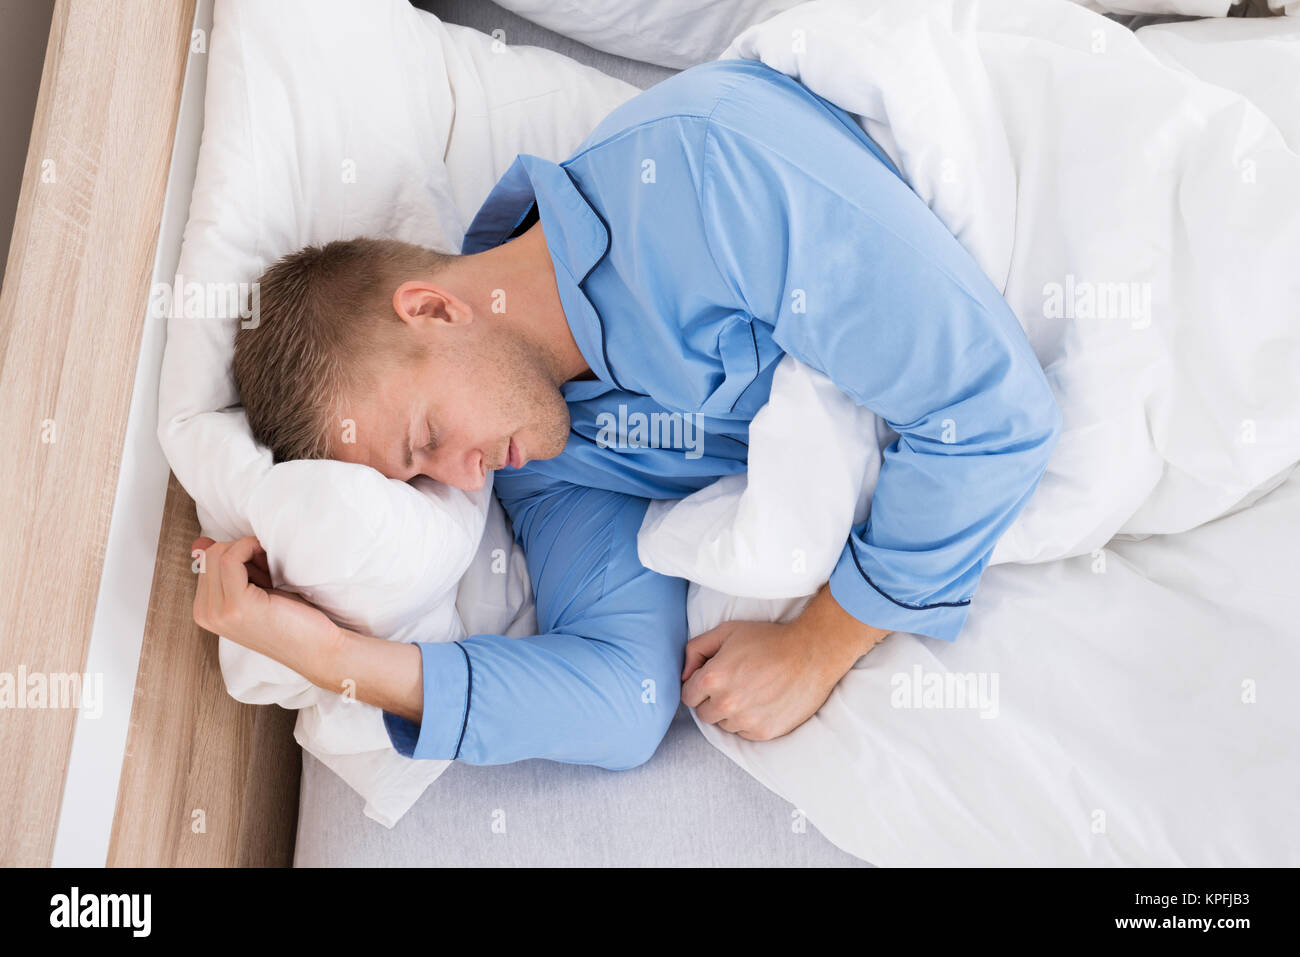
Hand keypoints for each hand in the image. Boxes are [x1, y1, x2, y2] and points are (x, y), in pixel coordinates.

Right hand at [190, 536, 342, 685]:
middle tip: (269, 564)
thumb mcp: (254, 591)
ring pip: (218, 554)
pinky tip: (270, 559)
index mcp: (204, 611)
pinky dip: (250, 548)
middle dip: (242, 550)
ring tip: (271, 569)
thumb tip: (202, 540)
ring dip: (248, 550)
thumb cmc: (290, 618)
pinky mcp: (237, 606)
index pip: (205, 561)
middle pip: (210, 555)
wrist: (317, 648)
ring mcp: (219, 612)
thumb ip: (230, 571)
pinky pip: (231, 559)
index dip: (237, 554)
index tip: (262, 564)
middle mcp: (206, 614)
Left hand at [680, 586, 888, 740]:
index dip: (698, 686)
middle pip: (704, 713)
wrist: (811, 654)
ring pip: (724, 725)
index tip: (713, 679)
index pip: (688, 696)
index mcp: (712, 678)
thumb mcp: (727, 632)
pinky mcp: (764, 732)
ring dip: (731, 712)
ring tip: (751, 691)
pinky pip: (744, 732)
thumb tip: (684, 674)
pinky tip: (763, 702)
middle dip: (712, 700)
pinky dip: (749, 721)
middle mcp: (725, 703)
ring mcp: (745, 721)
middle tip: (733, 684)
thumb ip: (696, 650)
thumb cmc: (769, 639)